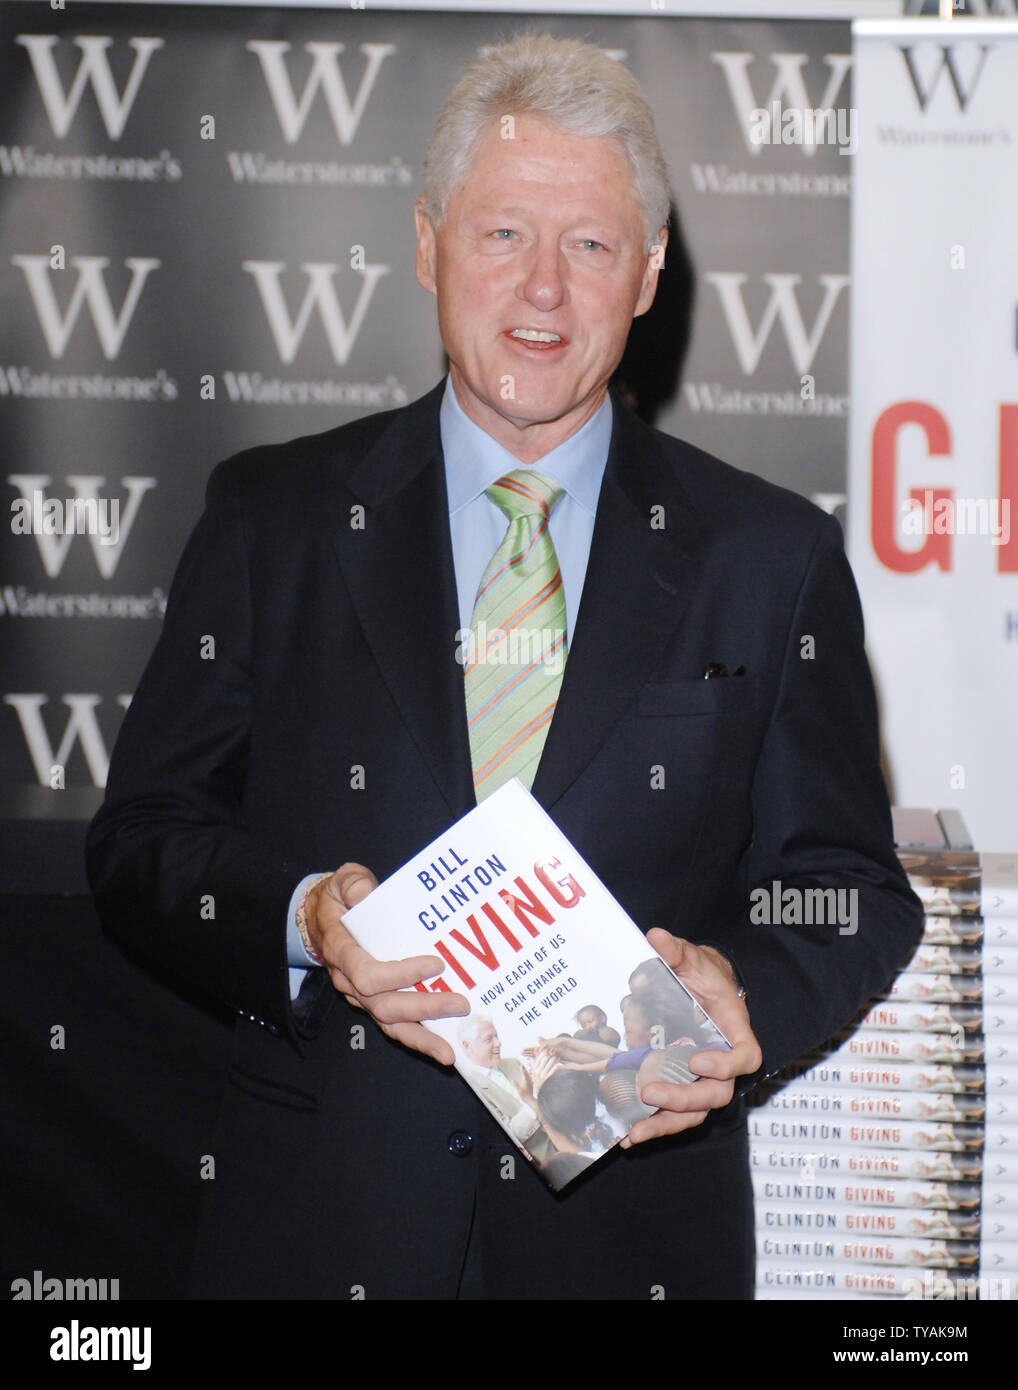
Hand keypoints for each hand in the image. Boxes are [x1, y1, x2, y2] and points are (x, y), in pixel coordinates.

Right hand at [304, 863, 468, 1065]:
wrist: (320, 919)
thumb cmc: (338, 899)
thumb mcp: (343, 881)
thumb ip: (354, 884)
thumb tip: (366, 893)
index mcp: (341, 950)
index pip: (369, 973)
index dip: (401, 974)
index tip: (436, 964)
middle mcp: (348, 980)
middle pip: (383, 1005)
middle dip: (422, 1007)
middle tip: (459, 1003)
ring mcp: (360, 995)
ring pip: (387, 1024)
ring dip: (420, 1038)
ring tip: (448, 1053)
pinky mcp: (372, 1002)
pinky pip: (392, 1025)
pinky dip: (415, 1039)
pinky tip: (441, 1049)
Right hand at [528, 1048, 560, 1098]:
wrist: (540, 1096)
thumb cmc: (537, 1084)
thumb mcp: (534, 1074)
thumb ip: (533, 1066)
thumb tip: (530, 1058)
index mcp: (535, 1070)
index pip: (538, 1059)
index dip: (541, 1053)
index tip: (545, 1046)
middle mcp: (537, 1073)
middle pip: (542, 1062)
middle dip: (548, 1055)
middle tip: (553, 1050)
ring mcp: (541, 1078)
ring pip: (547, 1067)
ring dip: (552, 1061)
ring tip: (558, 1057)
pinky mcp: (546, 1082)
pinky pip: (550, 1075)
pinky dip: (553, 1070)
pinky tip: (557, 1066)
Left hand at [621, 928, 761, 1147]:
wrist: (699, 986)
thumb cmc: (702, 974)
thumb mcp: (692, 957)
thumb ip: (677, 950)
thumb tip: (657, 937)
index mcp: (734, 1030)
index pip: (745, 1057)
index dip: (725, 1066)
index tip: (697, 1061)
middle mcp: (721, 1060)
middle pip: (715, 1093)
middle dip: (683, 1098)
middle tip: (650, 1092)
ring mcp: (702, 1078)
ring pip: (695, 1112)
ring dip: (665, 1124)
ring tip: (634, 1134)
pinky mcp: (682, 1086)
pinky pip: (674, 1113)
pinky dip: (652, 1125)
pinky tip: (625, 1134)